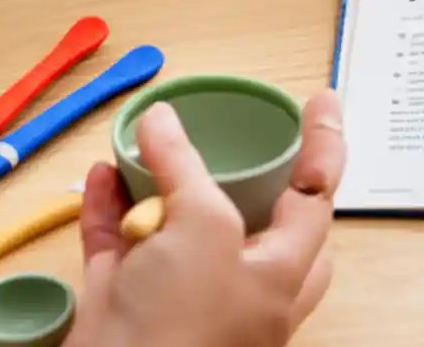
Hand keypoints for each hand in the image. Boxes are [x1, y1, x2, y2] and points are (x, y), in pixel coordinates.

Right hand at [66, 90, 345, 346]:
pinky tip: (100, 172)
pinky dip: (110, 206)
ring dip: (160, 179)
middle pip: (253, 216)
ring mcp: (181, 294)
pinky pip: (122, 242)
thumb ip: (187, 170)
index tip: (322, 99)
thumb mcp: (204, 228)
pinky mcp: (128, 301)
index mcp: (280, 272)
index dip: (323, 143)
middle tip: (237, 131)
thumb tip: (162, 122)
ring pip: (178, 224)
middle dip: (243, 172)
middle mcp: (239, 283)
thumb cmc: (184, 327)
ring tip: (151, 136)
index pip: (316, 196)